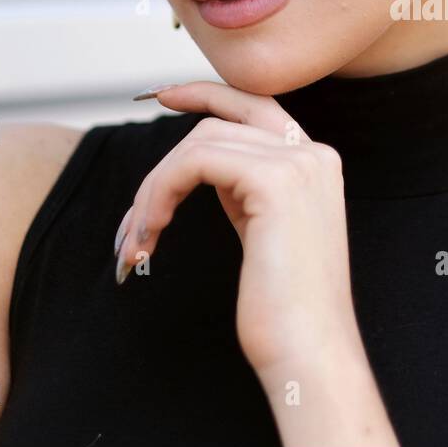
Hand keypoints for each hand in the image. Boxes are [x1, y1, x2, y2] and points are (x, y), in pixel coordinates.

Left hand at [114, 81, 358, 376]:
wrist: (309, 352)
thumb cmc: (283, 311)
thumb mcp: (264, 234)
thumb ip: (245, 191)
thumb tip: (195, 165)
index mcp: (316, 163)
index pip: (255, 106)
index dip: (206, 93)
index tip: (163, 94)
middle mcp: (313, 154)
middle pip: (217, 126)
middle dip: (162, 169)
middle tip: (131, 224)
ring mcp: (298, 164)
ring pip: (199, 143)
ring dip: (153, 191)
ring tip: (138, 243)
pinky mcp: (275, 181)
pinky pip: (194, 162)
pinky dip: (159, 194)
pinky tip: (149, 234)